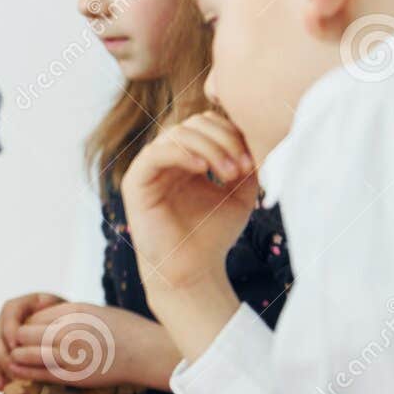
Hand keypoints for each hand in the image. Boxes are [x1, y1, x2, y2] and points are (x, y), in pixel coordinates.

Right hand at [0, 292, 64, 388]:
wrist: (65, 330)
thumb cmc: (67, 322)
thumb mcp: (63, 316)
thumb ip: (55, 321)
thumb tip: (44, 336)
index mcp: (22, 304)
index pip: (10, 312)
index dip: (10, 329)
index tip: (16, 345)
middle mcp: (8, 318)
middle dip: (3, 353)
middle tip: (12, 367)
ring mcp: (2, 334)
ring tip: (6, 382)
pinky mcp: (2, 350)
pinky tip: (1, 386)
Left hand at [6, 303, 179, 388]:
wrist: (146, 352)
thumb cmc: (121, 328)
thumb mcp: (90, 310)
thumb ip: (63, 314)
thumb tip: (37, 318)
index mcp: (72, 312)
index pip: (33, 317)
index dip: (27, 324)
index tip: (28, 329)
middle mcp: (69, 331)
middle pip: (24, 334)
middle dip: (18, 339)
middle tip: (17, 344)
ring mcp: (71, 355)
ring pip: (26, 353)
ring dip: (17, 355)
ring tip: (14, 356)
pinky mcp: (74, 376)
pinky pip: (39, 374)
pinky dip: (22, 371)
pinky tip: (14, 370)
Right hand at [120, 112, 258, 301]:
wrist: (191, 270)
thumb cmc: (213, 235)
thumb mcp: (240, 194)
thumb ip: (247, 164)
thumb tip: (258, 136)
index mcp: (189, 159)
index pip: (208, 124)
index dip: (233, 133)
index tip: (254, 161)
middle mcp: (167, 159)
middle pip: (194, 123)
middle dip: (224, 139)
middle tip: (243, 167)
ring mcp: (150, 168)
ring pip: (177, 133)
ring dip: (210, 147)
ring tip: (230, 173)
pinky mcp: (135, 182)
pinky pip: (156, 153)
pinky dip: (183, 154)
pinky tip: (204, 169)